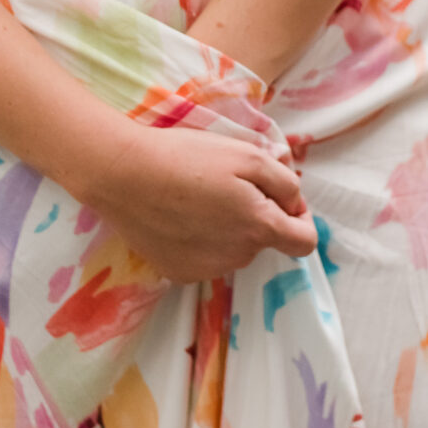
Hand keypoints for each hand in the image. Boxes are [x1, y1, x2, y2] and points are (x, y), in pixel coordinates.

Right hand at [91, 123, 317, 281]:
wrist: (123, 175)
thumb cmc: (187, 157)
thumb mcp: (247, 154)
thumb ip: (284, 182)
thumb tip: (293, 204)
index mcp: (259, 227)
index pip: (304, 243)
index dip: (302, 219)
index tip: (284, 201)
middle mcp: (237, 257)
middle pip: (264, 240)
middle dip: (257, 215)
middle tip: (227, 184)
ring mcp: (206, 270)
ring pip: (234, 250)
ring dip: (229, 228)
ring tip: (198, 196)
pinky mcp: (179, 274)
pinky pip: (206, 259)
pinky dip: (202, 241)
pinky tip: (179, 216)